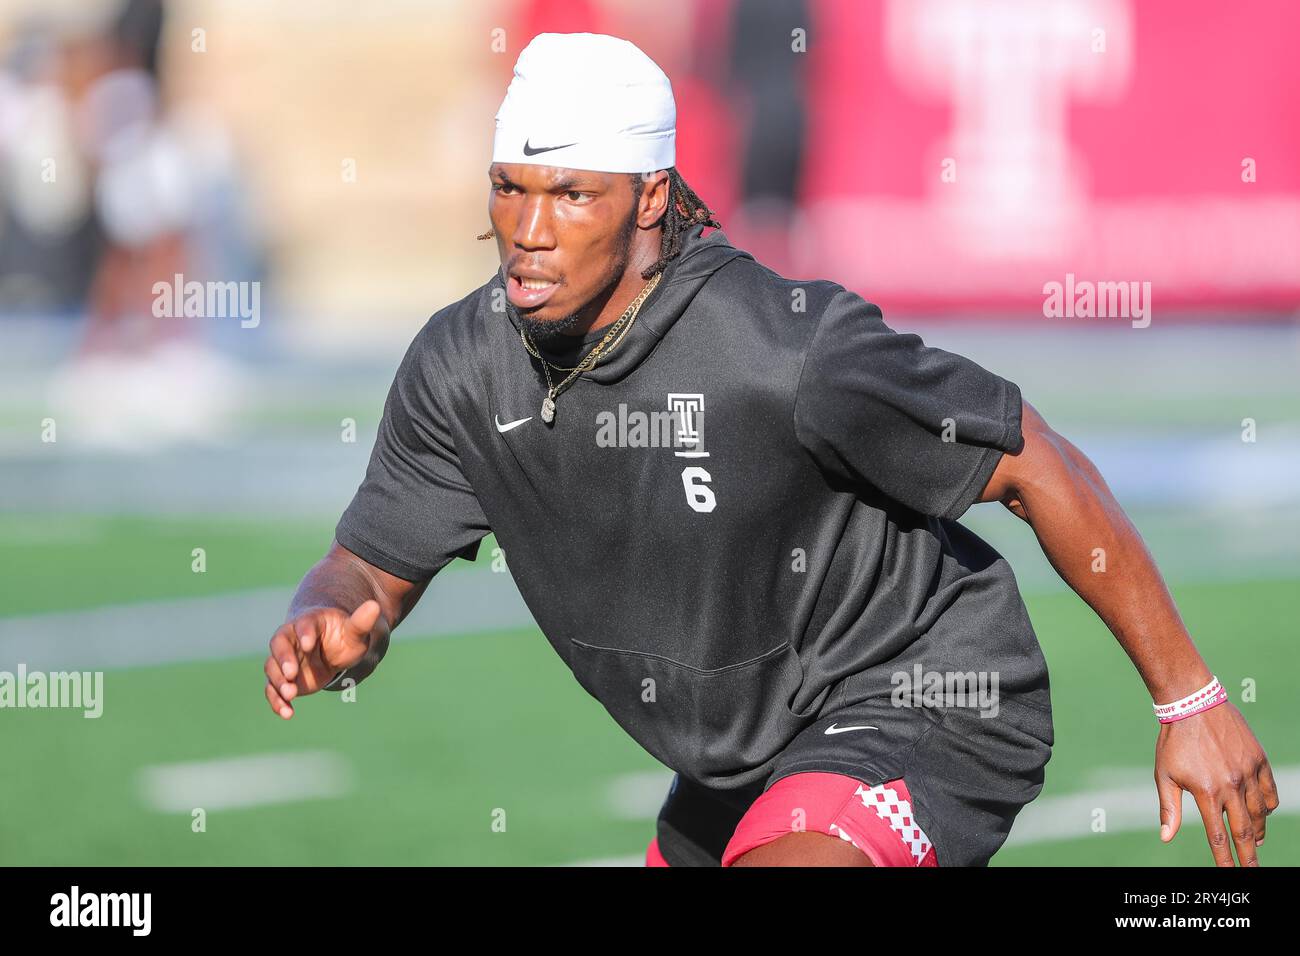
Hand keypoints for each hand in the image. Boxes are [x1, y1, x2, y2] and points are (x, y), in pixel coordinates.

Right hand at [263, 600, 384, 718]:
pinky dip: (277, 701)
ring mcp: (285, 660)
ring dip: (278, 681)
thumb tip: (375, 605)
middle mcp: (291, 640)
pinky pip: (274, 689)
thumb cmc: (343, 635)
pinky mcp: (284, 679)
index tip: (309, 644)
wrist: (332, 649)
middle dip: (283, 659)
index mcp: (308, 623)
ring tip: (290, 694)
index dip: (304, 633)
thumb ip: (361, 621)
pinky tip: (287, 713)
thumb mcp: (354, 630)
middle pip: (279, 645)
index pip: (302, 625)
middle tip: (291, 673)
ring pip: (273, 668)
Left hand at [1154, 702, 1279, 865]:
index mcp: (1206, 792)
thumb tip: (1166, 837)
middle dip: (1249, 855)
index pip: (1218, 837)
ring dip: (1258, 831)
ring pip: (1260, 813)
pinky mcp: (1258, 760)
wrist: (1193, 703)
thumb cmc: (1173, 741)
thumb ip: (1169, 808)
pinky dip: (1268, 806)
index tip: (1229, 874)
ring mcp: (1248, 772)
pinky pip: (1270, 792)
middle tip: (1252, 870)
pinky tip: (1262, 813)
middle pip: (1245, 831)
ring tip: (1254, 842)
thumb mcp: (1164, 774)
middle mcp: (1231, 785)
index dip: (1224, 860)